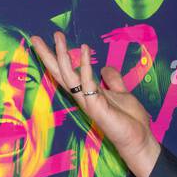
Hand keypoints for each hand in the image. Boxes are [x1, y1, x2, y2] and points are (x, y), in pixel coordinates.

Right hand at [30, 31, 160, 176]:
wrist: (139, 139)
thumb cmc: (130, 121)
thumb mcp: (122, 94)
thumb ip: (113, 81)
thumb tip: (105, 67)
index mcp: (87, 93)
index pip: (67, 73)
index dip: (57, 58)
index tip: (48, 41)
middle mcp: (84, 97)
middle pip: (60, 74)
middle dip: (48, 55)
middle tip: (36, 37)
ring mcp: (88, 103)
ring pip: (69, 77)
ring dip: (62, 56)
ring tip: (57, 37)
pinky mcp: (97, 107)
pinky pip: (88, 83)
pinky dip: (85, 65)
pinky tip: (84, 49)